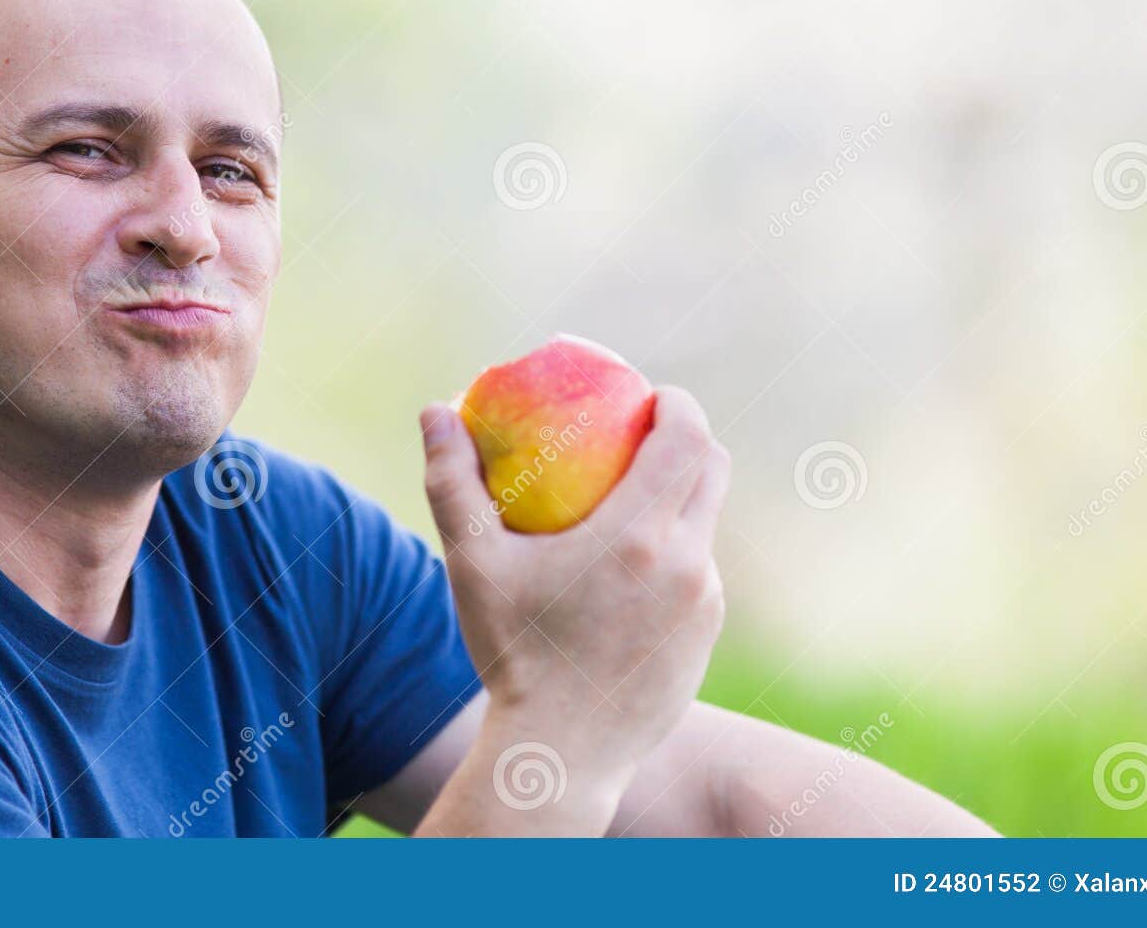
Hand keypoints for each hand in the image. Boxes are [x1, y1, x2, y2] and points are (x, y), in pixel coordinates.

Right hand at [418, 386, 728, 817]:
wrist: (561, 752)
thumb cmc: (511, 653)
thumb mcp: (473, 564)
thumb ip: (453, 482)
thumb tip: (435, 409)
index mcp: (638, 535)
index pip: (687, 439)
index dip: (677, 404)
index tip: (649, 395)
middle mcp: (687, 563)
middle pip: (712, 471)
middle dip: (686, 439)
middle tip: (643, 433)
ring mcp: (705, 604)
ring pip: (705, 525)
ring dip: (678, 500)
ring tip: (628, 502)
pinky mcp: (706, 637)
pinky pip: (700, 574)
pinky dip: (673, 553)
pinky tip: (628, 570)